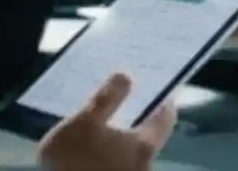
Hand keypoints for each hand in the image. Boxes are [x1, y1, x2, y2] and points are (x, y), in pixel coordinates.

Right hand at [37, 74, 177, 170]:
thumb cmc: (71, 160)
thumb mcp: (83, 122)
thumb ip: (106, 99)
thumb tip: (126, 76)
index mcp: (144, 146)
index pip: (166, 118)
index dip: (163, 99)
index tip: (158, 85)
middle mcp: (145, 165)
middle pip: (151, 135)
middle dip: (142, 116)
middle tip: (131, 95)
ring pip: (134, 150)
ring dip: (125, 135)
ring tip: (110, 116)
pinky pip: (120, 162)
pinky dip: (114, 150)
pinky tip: (97, 143)